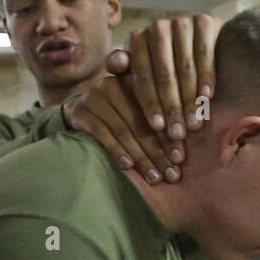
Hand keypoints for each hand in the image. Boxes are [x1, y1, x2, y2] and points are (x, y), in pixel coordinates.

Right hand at [64, 76, 181, 183]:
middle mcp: (115, 85)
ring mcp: (96, 98)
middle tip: (172, 174)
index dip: (170, 137)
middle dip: (159, 152)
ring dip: (141, 157)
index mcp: (135, 82)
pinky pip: (102, 134)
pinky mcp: (81, 112)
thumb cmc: (115, 115)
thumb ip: (158, 120)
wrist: (75, 111)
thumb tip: (184, 149)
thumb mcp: (135, 111)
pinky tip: (128, 167)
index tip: (181, 159)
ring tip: (154, 177)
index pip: (157, 113)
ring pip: (124, 131)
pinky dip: (117, 151)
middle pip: (142, 124)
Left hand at [107, 14, 220, 139]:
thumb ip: (127, 71)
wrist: (200, 48)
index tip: (158, 127)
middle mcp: (158, 27)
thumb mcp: (144, 74)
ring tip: (194, 124)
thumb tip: (117, 63)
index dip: (150, 102)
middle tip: (178, 133)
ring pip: (185, 66)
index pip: (142, 75)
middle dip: (171, 107)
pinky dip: (206, 77)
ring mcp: (181, 22)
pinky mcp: (205, 22)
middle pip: (164, 73)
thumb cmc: (164, 70)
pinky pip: (205, 54)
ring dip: (190, 99)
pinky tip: (207, 98)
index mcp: (137, 39)